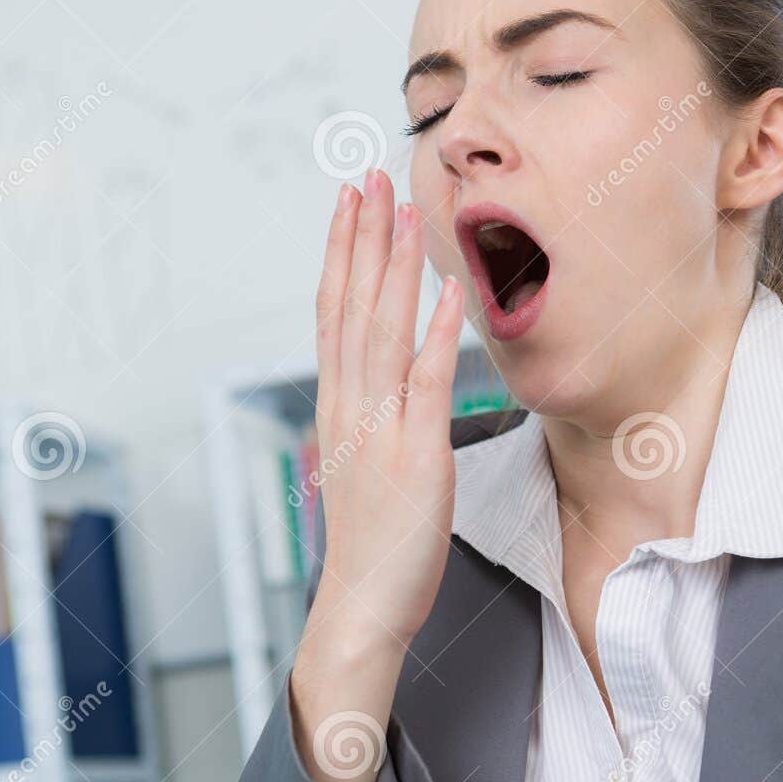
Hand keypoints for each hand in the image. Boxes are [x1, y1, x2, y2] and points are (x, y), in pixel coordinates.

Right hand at [312, 166, 464, 650]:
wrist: (360, 606)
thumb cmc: (373, 545)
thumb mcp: (366, 468)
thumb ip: (375, 418)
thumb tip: (393, 382)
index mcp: (338, 408)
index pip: (332, 313)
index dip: (341, 253)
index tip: (348, 202)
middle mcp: (350, 408)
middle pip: (348, 305)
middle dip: (359, 236)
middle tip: (367, 175)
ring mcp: (379, 429)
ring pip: (379, 329)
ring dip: (392, 265)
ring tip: (401, 209)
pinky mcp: (416, 455)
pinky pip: (426, 383)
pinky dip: (438, 333)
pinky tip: (450, 290)